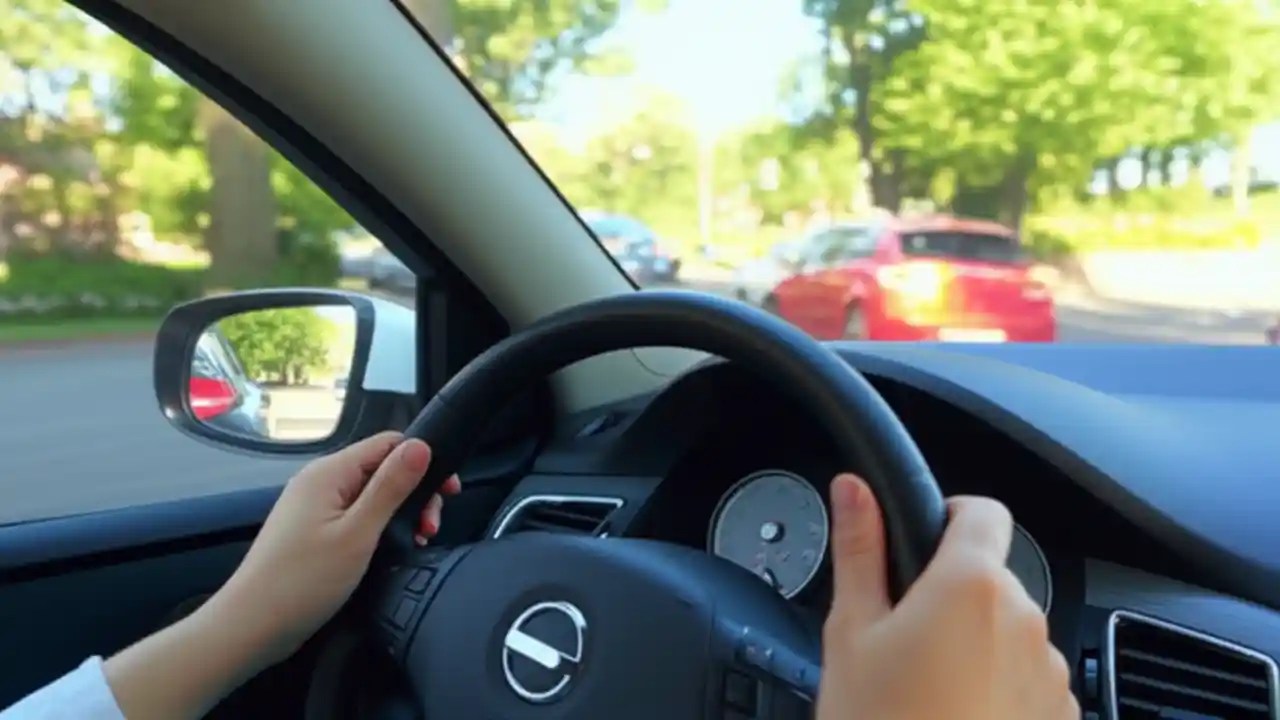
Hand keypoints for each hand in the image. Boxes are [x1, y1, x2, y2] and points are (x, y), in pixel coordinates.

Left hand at [104, 432, 459, 719]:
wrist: (251, 627)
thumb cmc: (301, 582)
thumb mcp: (357, 533)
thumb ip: (391, 487)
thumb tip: (420, 446)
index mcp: (329, 472)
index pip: (388, 443)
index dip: (423, 461)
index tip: (448, 491)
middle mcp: (319, 481)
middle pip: (382, 469)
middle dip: (414, 493)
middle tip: (430, 528)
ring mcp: (314, 506)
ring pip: (371, 494)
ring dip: (399, 513)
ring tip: (416, 541)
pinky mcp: (313, 530)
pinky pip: (355, 515)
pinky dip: (379, 527)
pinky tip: (390, 549)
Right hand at [815, 474, 1076, 719]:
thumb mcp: (851, 634)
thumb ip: (860, 550)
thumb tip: (855, 490)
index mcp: (970, 585)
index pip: (982, 510)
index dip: (950, 515)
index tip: (921, 544)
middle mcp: (1025, 620)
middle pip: (991, 577)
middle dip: (951, 594)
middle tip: (900, 639)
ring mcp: (1049, 672)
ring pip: (1010, 632)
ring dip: (975, 644)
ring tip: (924, 690)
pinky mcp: (1060, 716)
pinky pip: (1027, 680)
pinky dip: (996, 689)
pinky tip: (952, 717)